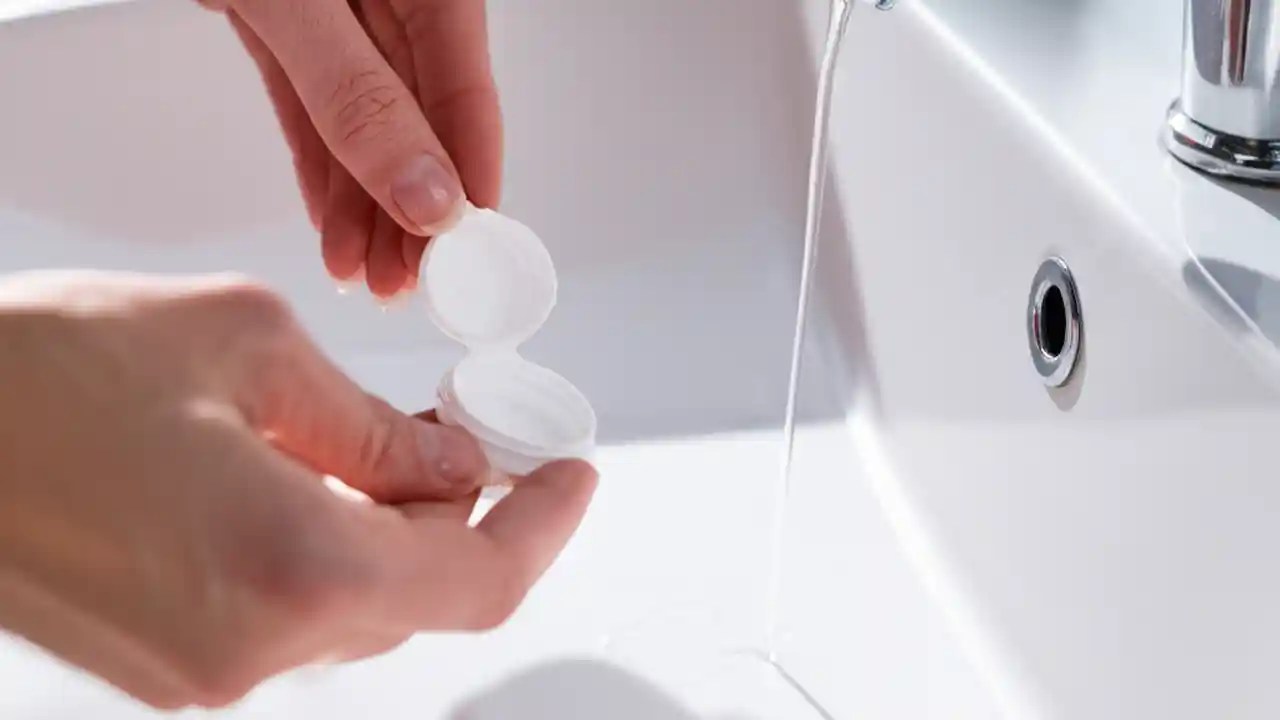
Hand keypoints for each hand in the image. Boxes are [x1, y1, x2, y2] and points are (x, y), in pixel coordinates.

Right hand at [0, 272, 595, 708]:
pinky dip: (332, 551)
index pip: (477, 580)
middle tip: (472, 429)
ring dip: (396, 530)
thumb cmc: (38, 374)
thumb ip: (373, 425)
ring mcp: (203, 671)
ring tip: (397, 440)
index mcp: (291, 568)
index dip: (541, 525)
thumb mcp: (247, 348)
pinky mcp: (166, 662)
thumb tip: (452, 467)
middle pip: (420, 593)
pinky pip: (292, 612)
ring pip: (358, 605)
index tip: (570, 473)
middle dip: (464, 511)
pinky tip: (321, 478)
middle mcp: (252, 649)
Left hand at [199, 0, 502, 298]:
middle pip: (419, 119)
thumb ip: (358, 94)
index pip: (466, 93)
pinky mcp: (283, 17)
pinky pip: (309, 102)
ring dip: (361, 203)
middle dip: (409, 209)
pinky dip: (319, 164)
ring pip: (361, 122)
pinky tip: (330, 226)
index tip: (463, 253)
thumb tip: (428, 197)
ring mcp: (338, 9)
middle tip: (402, 283)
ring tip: (357, 274)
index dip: (469, 178)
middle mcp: (393, 0)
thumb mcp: (297, 6)